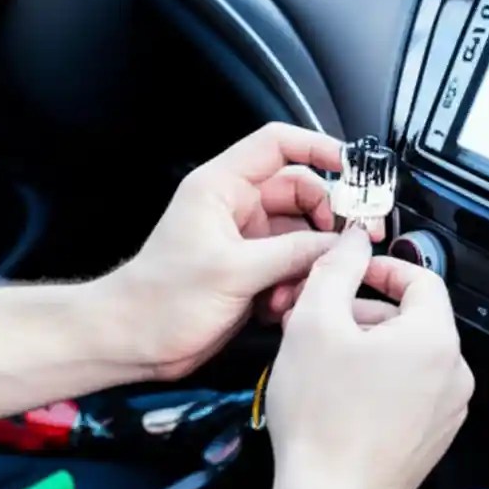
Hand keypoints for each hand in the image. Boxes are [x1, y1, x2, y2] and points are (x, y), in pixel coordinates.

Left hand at [94, 122, 351, 379]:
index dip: (319, 148)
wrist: (133, 343)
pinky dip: (298, 283)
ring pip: (303, 233)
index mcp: (222, 187)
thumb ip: (292, 253)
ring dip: (311, 261)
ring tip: (300, 288)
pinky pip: (294, 264)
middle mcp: (237, 206)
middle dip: (327, 219)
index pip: (279, 144)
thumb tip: (342, 243)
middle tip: (351, 242)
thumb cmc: (160, 300)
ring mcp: (248, 238)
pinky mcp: (254, 269)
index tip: (355, 168)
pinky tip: (282, 306)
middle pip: (303, 192)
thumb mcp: (233, 271)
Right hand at [267, 228, 473, 488]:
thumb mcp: (315, 322)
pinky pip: (406, 389)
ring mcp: (444, 409)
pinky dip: (375, 380)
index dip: (381, 267)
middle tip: (320, 319)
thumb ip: (337, 269)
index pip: (421, 278)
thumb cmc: (323, 424)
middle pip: (410, 318)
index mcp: (435, 338)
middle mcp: (452, 373)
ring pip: (406, 355)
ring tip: (321, 359)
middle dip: (361, 311)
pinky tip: (336, 393)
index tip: (353, 270)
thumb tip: (352, 242)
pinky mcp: (429, 437)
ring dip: (365, 346)